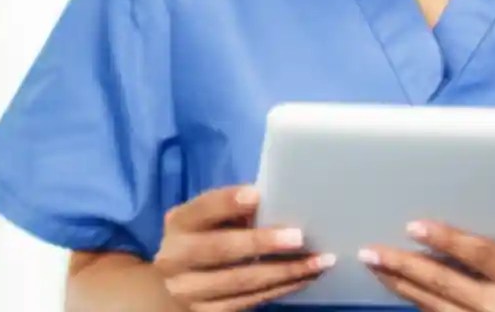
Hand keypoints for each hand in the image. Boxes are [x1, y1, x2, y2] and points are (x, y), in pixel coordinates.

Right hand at [153, 185, 335, 311]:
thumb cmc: (205, 238)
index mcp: (179, 224)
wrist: (176, 283)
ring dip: (285, 271)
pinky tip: (304, 278)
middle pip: (220, 249)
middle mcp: (176, 258)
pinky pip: (249, 302)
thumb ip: (232, 210)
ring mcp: (188, 291)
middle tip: (298, 236)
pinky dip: (281, 289)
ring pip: (241, 281)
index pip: (201, 209)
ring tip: (318, 261)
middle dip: (261, 242)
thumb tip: (276, 202)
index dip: (227, 202)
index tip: (256, 195)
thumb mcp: (208, 219)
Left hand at [359, 194, 494, 311]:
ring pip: (433, 304)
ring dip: (400, 283)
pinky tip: (391, 282)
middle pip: (446, 284)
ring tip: (372, 263)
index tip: (415, 226)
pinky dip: (412, 298)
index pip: (483, 257)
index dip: (449, 241)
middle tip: (372, 250)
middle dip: (406, 266)